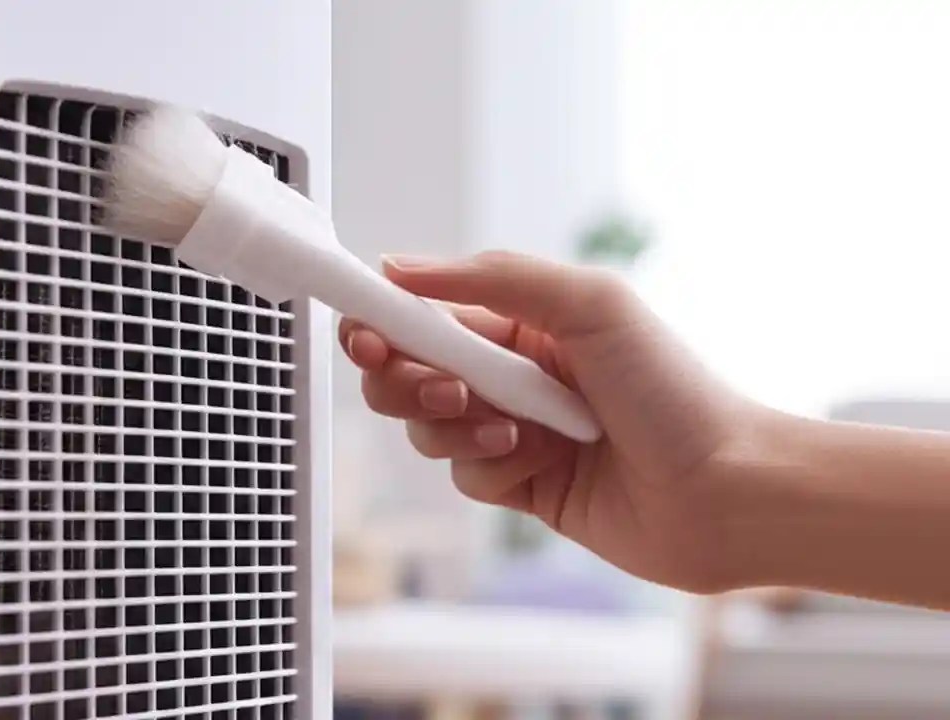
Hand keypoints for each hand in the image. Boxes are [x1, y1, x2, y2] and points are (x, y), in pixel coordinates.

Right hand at [340, 251, 760, 592]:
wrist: (724, 493)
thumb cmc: (675, 391)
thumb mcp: (590, 304)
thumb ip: (493, 278)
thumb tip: (402, 267)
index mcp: (521, 320)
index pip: (424, 311)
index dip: (383, 320)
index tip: (363, 330)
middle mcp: (511, 372)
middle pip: (408, 371)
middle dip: (409, 380)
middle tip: (447, 389)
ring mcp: (512, 430)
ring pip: (428, 426)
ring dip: (457, 426)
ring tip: (512, 428)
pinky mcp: (519, 485)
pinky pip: (463, 475)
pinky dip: (489, 467)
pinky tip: (536, 462)